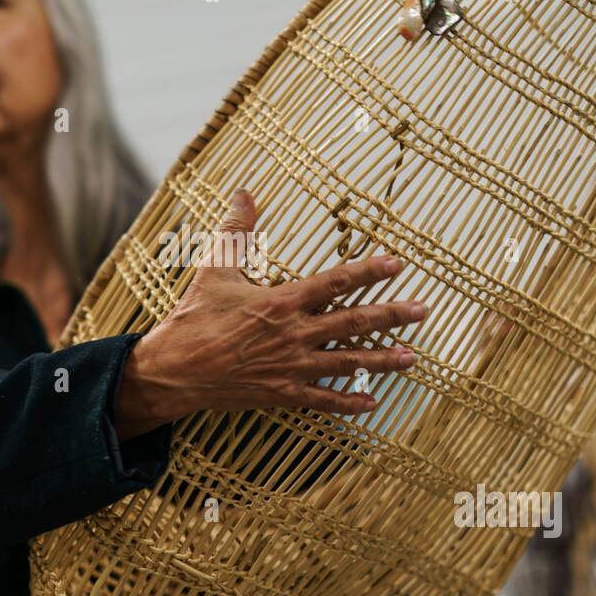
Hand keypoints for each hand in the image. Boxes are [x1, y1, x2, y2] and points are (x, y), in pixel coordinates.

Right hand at [114, 188, 423, 439]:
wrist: (173, 371)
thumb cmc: (193, 318)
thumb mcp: (214, 268)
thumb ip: (236, 231)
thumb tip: (244, 193)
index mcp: (281, 301)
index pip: (335, 282)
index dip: (368, 271)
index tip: (396, 264)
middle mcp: (293, 335)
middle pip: (353, 323)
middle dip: (391, 316)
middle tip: (422, 311)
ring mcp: (291, 367)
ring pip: (347, 363)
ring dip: (382, 360)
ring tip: (411, 358)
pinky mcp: (282, 393)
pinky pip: (323, 400)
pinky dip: (348, 402)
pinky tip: (372, 402)